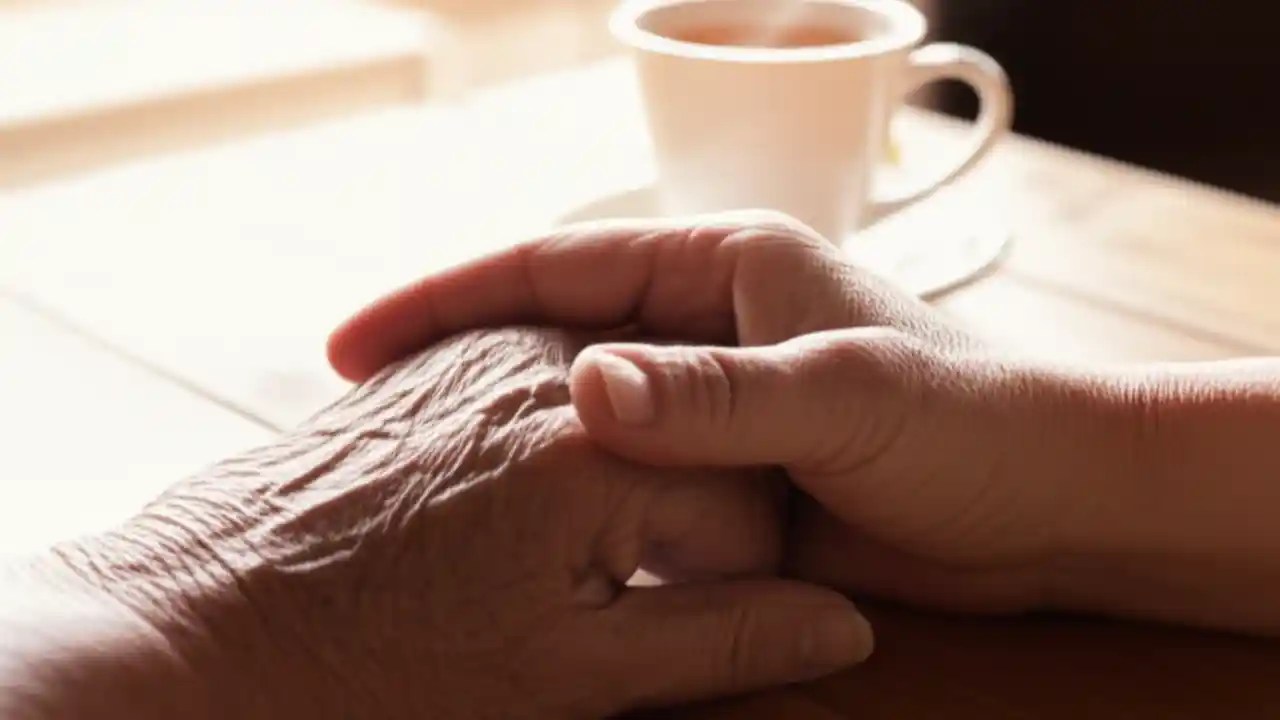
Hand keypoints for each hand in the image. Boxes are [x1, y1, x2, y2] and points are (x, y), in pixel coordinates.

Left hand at [38, 328, 870, 718]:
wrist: (196, 623)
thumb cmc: (377, 671)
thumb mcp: (570, 678)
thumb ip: (719, 641)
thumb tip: (836, 631)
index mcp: (601, 450)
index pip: (748, 505)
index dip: (745, 581)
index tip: (704, 625)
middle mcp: (552, 373)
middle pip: (693, 440)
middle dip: (692, 526)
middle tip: (635, 600)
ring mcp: (491, 355)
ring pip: (629, 405)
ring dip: (637, 476)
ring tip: (582, 560)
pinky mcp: (445, 362)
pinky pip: (551, 382)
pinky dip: (574, 438)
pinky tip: (538, 505)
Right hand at [327, 213, 1140, 613]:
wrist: (1047, 506)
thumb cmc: (969, 424)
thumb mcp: (841, 398)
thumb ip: (720, 397)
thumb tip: (586, 391)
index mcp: (723, 264)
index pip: (557, 264)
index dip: (450, 296)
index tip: (357, 342)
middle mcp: (706, 323)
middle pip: (548, 333)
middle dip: (454, 366)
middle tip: (359, 417)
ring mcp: (712, 400)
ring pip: (580, 414)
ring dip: (505, 437)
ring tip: (406, 476)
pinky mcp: (726, 470)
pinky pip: (625, 478)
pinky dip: (571, 501)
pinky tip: (513, 532)